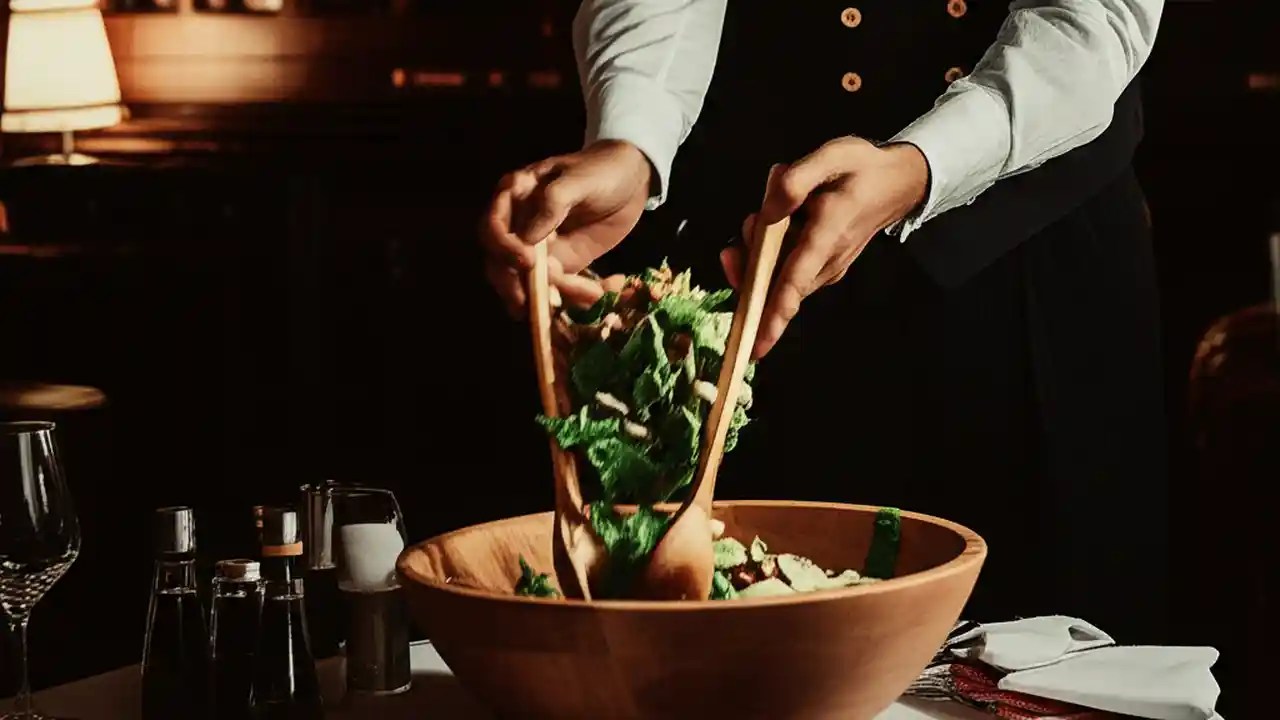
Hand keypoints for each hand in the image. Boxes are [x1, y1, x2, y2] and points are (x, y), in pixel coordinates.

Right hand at [480, 140, 652, 316]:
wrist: (632, 181)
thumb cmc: (601, 170)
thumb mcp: (580, 179)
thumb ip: (553, 202)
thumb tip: (527, 238)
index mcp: (515, 196)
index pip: (492, 227)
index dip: (503, 248)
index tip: (527, 262)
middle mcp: (519, 225)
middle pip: (500, 262)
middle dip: (514, 286)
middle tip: (533, 304)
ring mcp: (538, 248)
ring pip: (525, 282)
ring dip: (545, 298)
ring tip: (575, 300)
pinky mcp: (559, 264)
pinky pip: (555, 287)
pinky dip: (570, 297)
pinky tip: (593, 295)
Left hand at [721, 137, 929, 358]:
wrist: (896, 183)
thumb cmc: (862, 168)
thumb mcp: (831, 156)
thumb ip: (795, 181)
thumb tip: (766, 214)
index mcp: (827, 236)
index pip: (794, 281)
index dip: (773, 315)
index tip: (756, 346)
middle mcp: (827, 262)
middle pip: (775, 284)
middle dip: (748, 265)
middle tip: (751, 221)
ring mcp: (825, 269)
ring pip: (777, 279)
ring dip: (758, 254)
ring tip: (770, 214)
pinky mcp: (821, 268)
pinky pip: (785, 273)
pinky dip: (769, 256)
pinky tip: (777, 224)